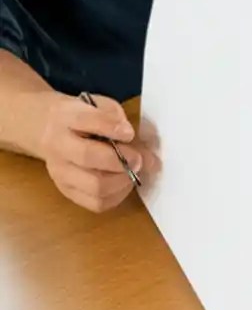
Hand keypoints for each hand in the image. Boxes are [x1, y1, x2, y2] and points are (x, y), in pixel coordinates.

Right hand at [35, 93, 143, 212]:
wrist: (48, 130)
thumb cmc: (83, 118)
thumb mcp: (100, 107)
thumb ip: (120, 122)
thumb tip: (145, 153)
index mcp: (65, 117)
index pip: (86, 120)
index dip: (112, 127)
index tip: (129, 133)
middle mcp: (57, 145)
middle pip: (88, 157)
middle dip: (121, 161)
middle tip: (138, 159)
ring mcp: (59, 172)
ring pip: (96, 186)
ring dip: (123, 181)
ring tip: (132, 172)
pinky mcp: (67, 191)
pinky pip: (97, 203)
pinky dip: (118, 196)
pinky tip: (123, 183)